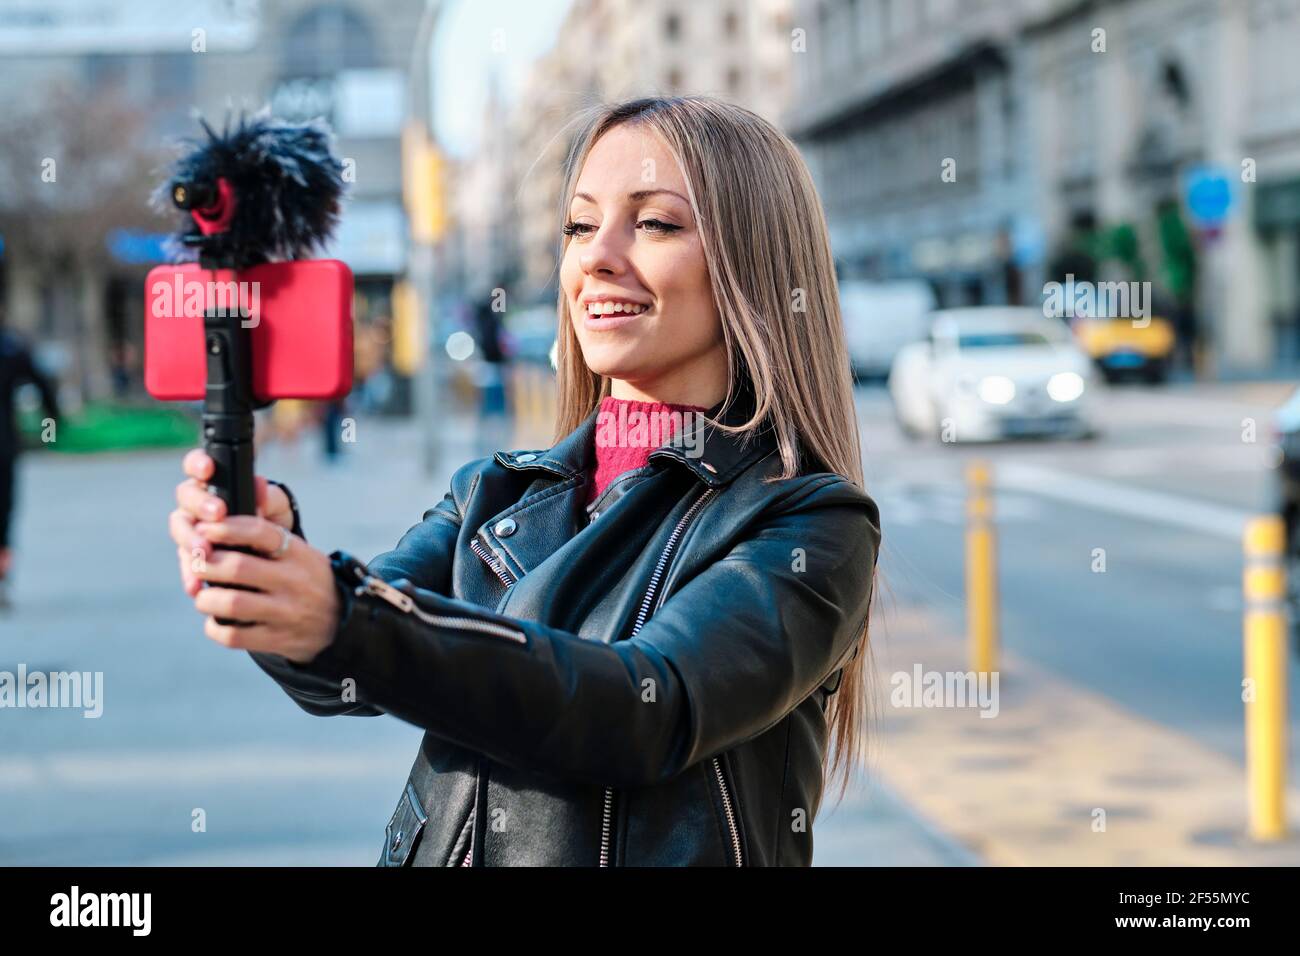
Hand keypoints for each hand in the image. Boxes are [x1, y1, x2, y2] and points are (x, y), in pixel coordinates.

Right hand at [168, 448, 294, 598]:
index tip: (208, 469)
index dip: (198, 463)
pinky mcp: (191, 557)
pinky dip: (189, 575)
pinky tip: (195, 586)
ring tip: (204, 552)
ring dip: (189, 540)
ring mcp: (190, 531)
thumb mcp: (278, 508)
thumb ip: (270, 497)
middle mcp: (197, 505)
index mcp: (214, 483)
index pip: (198, 464)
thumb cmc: (272, 521)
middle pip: (185, 498)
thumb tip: (260, 487)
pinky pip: (185, 564)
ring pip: (180, 530)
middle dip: (199, 505)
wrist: (275, 558)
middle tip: (217, 514)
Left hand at [189, 514, 339, 662]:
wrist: (342, 621)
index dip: (226, 528)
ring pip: (231, 603)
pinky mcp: (278, 639)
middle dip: (205, 564)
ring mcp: (286, 612)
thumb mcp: (300, 552)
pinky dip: (215, 628)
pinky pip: (234, 636)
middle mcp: (293, 581)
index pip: (259, 532)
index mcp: (298, 554)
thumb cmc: (306, 579)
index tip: (204, 528)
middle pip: (237, 567)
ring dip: (206, 598)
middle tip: (195, 563)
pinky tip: (215, 621)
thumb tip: (219, 520)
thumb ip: (267, 538)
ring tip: (203, 596)